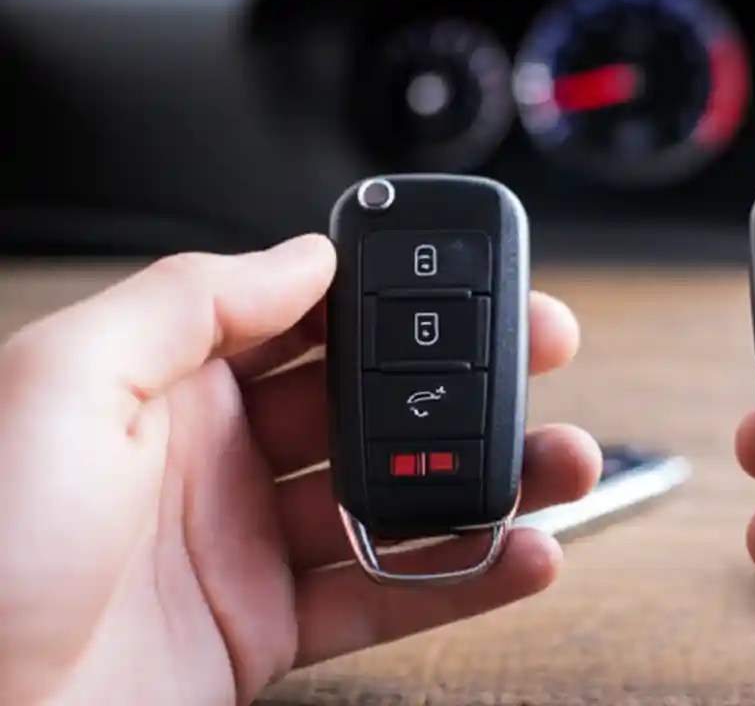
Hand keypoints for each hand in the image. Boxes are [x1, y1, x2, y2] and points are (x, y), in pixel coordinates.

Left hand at [0, 235, 601, 704]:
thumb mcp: (61, 384)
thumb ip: (190, 303)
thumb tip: (303, 257)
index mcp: (164, 382)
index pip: (303, 316)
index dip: (390, 294)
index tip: (464, 277)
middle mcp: (213, 457)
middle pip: (371, 403)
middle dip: (464, 378)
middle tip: (540, 354)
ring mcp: (246, 546)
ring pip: (396, 498)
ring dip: (488, 478)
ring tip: (560, 462)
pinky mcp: (267, 631)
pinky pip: (387, 597)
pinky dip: (465, 580)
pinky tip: (520, 554)